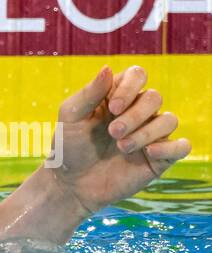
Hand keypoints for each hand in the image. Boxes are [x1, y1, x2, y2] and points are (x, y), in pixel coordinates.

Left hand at [51, 65, 191, 212]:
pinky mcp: (160, 157)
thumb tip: (108, 68)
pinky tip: (149, 153)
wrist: (71, 184)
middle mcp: (138, 112)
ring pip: (169, 120)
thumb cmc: (69, 147)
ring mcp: (151, 134)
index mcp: (117, 96)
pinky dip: (170, 147)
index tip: (113, 108)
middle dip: (134, 114)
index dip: (130, 87)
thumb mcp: (71, 117)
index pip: (138, 75)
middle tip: (112, 132)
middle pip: (154, 97)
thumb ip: (89, 93)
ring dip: (145, 133)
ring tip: (121, 147)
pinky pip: (183, 146)